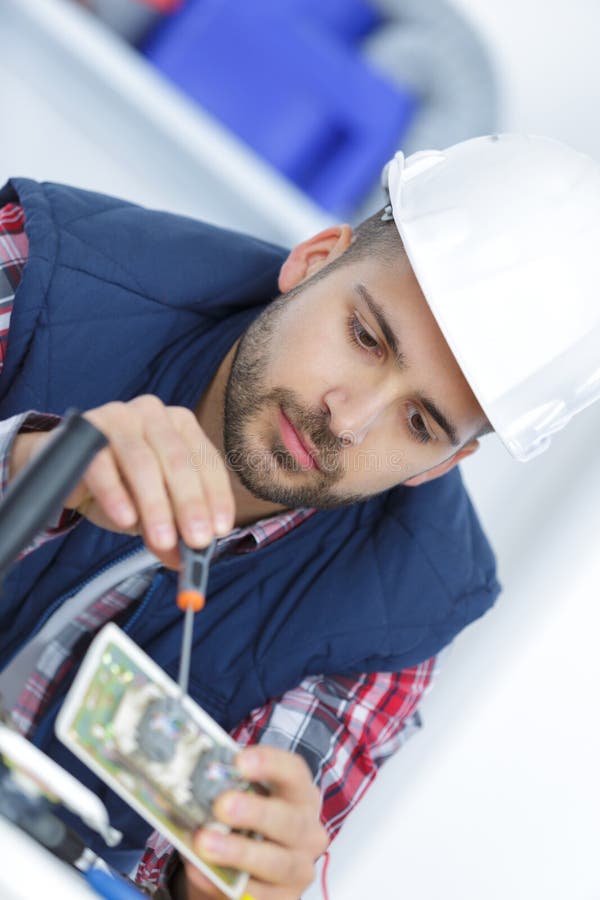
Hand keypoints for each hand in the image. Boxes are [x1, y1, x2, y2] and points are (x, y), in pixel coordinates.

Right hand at [9, 396, 234, 568]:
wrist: (71, 468)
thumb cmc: (123, 483)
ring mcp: (119, 418)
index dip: (216, 496)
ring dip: (155, 505)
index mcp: (181, 424)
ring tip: (162, 540)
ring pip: (142, 462)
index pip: (207, 461)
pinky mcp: (85, 430)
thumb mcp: (153, 508)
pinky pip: (102, 465)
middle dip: (189, 504)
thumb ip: (171, 528)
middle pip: (178, 460)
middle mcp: (154, 414)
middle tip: (196, 540)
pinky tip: (125, 519)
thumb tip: (183, 559)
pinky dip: (115, 495)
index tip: (219, 529)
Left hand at [183, 746, 328, 899]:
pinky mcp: (285, 899)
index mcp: (299, 795)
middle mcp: (307, 830)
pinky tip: (200, 871)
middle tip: (222, 805)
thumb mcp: (241, 800)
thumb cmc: (243, 824)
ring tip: (205, 842)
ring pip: (276, 862)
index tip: (239, 761)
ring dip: (238, 851)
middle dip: (254, 812)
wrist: (245, 870)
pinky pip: (257, 895)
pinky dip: (224, 883)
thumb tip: (193, 780)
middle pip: (289, 819)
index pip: (294, 772)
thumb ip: (226, 789)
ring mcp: (300, 868)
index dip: (269, 763)